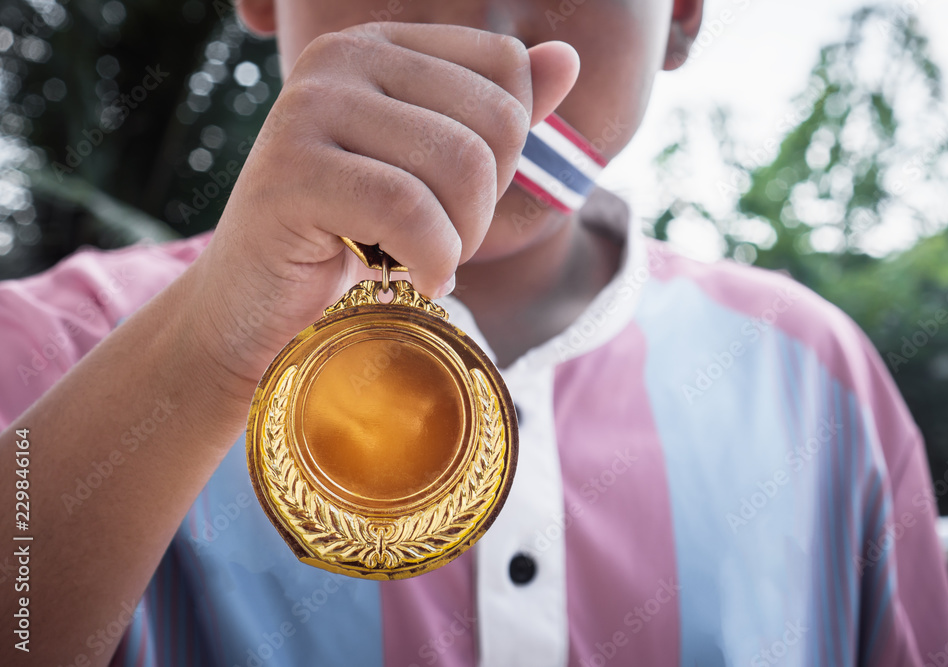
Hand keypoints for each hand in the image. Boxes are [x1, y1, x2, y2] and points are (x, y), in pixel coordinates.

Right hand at [184, 22, 578, 394]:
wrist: (255, 307)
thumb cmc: (351, 239)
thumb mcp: (434, 173)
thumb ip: (497, 116)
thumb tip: (567, 58)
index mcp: (381, 46)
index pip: (507, 68)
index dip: (507, 151)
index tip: (455, 198)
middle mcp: (342, 57)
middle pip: (496, 121)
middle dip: (484, 205)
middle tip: (439, 242)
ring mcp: (310, 106)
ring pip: (462, 165)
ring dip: (460, 239)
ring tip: (423, 262)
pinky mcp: (292, 170)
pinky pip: (411, 210)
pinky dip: (432, 262)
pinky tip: (410, 280)